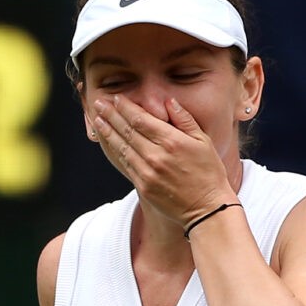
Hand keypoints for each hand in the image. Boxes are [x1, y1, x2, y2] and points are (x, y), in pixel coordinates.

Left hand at [92, 96, 236, 229]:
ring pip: (122, 147)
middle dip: (111, 115)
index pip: (141, 119)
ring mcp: (147, 172)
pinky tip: (108, 141)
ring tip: (97, 119)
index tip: (116, 98)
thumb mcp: (203, 141)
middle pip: (127, 131)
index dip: (126, 107)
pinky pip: (125, 164)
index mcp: (172, 142)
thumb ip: (184, 119)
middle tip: (99, 103)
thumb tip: (168, 101)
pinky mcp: (143, 186)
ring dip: (107, 132)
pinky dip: (114, 150)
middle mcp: (156, 156)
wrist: (206, 207)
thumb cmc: (208, 172)